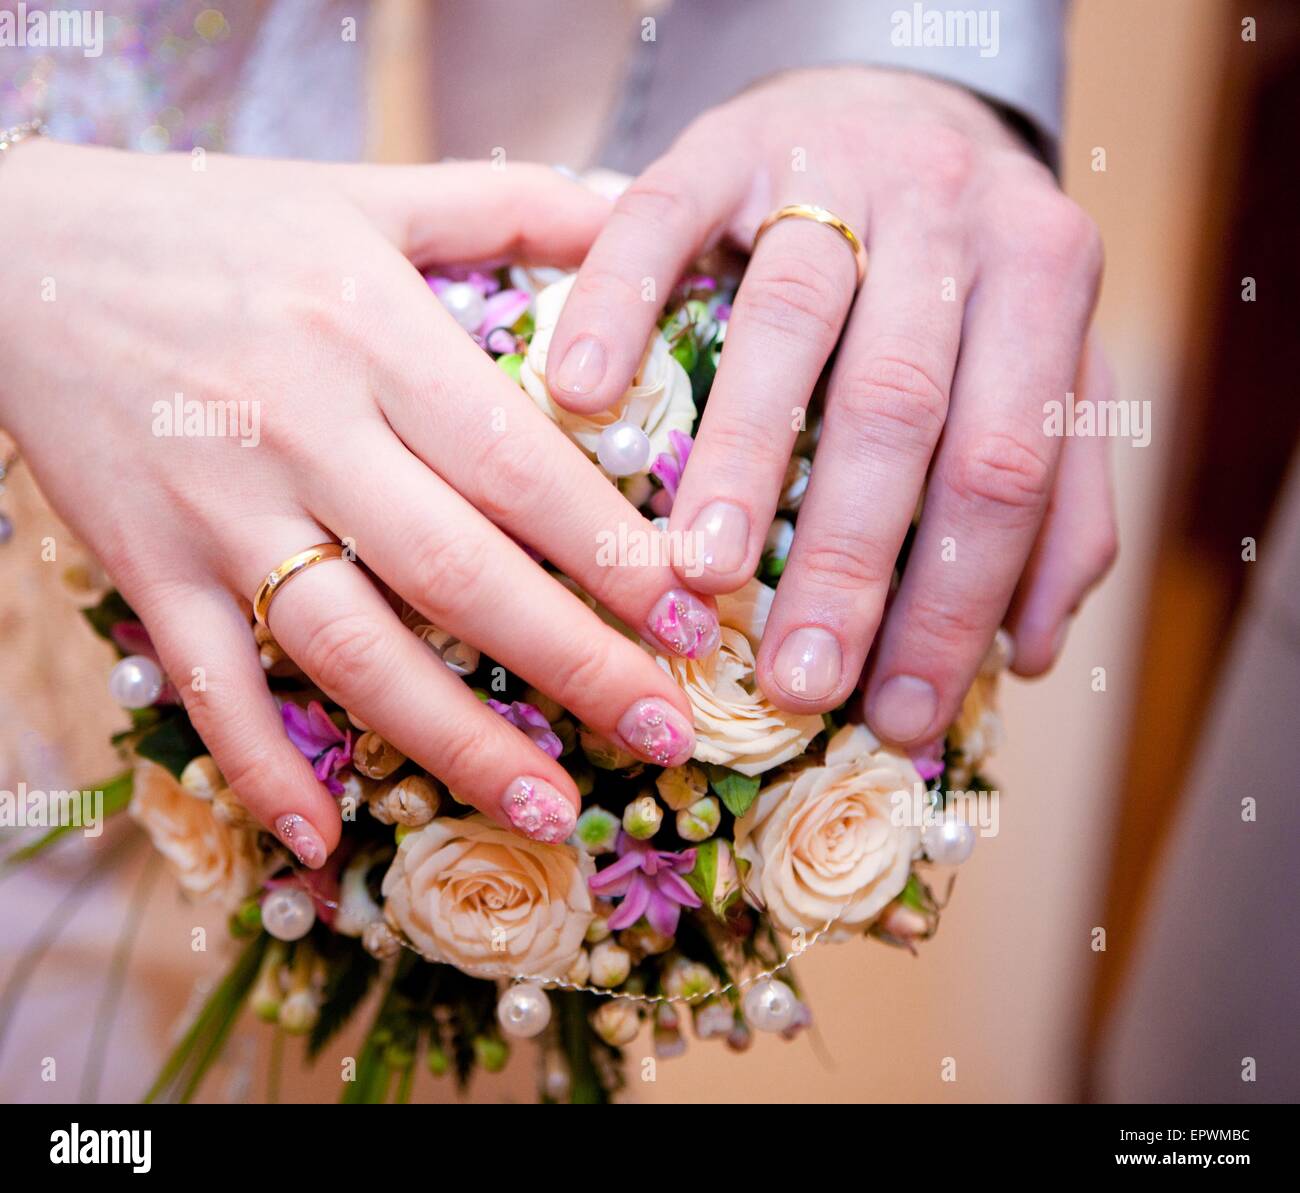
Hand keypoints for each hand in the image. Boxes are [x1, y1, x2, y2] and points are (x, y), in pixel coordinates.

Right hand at [0, 141, 713, 861]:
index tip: (692, 618)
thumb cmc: (215, 225)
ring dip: (454, 741)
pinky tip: (322, 842)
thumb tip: (635, 210)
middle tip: (667, 732)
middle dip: (574, 663)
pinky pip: (209, 685)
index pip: (518, 464)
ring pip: (351, 649)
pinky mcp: (147, 567)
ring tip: (548, 808)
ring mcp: (219, 512)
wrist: (17, 248)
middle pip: (458, 574)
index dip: (613, 551)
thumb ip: (508, 205)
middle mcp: (304, 431)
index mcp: (372, 336)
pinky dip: (259, 767)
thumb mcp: (367, 194)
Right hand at [544, 68, 1115, 745]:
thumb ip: (1061, 499)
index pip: (1009, 467)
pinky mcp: (728, 139)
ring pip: (793, 318)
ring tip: (701, 573)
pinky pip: (665, 213)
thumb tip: (1030, 649)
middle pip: (902, 404)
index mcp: (1046, 282)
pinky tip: (583, 390)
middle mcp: (953, 216)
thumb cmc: (966, 271)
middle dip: (850, 559)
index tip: (894, 711)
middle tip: (796, 679)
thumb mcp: (1043, 367)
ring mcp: (837, 168)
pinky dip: (618, 299)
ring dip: (745, 455)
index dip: (954, 602)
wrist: (903, 97)